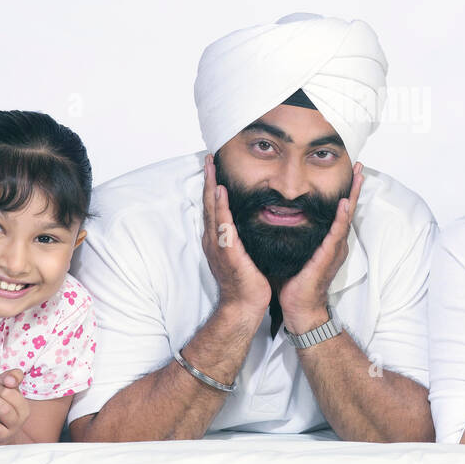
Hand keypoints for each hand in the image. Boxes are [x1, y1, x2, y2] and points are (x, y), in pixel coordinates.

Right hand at [201, 153, 271, 316]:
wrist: (244, 305)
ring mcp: (218, 245)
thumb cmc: (247, 283)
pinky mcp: (227, 251)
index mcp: (218, 240)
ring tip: (211, 166)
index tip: (215, 167)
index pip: (214, 208)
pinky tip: (221, 192)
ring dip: (211, 186)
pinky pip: (223, 224)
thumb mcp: (245, 254)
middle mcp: (214, 240)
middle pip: (208, 204)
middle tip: (209, 158)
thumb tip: (255, 221)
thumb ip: (244, 238)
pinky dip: (220, 207)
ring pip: (212, 209)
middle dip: (208, 180)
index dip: (213, 187)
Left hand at [279, 164, 363, 330]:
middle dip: (354, 188)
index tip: (346, 173)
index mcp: (327, 241)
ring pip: (346, 217)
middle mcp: (335, 243)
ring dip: (353, 196)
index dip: (343, 192)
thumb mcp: (292, 251)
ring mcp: (335, 249)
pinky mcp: (328, 257)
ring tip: (359, 177)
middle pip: (347, 209)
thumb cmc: (294, 283)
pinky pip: (336, 234)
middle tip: (360, 166)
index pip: (336, 211)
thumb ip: (289, 235)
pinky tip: (345, 204)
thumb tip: (272, 217)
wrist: (299, 308)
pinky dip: (341, 218)